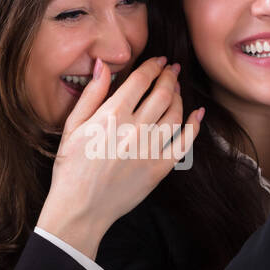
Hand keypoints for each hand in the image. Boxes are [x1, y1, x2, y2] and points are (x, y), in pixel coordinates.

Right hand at [37, 56, 203, 258]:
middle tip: (173, 69)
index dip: (153, 66)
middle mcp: (134, 130)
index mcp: (112, 116)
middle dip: (170, 76)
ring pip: (175, 114)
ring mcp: (150, 150)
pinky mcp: (160, 169)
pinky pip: (184, 143)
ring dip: (180, 97)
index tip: (158, 61)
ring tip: (178, 89)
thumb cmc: (71, 168)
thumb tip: (103, 64)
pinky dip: (194, 126)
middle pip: (162, 93)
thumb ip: (91, 94)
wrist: (80, 208)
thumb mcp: (73, 126)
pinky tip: (197, 115)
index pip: (140, 81)